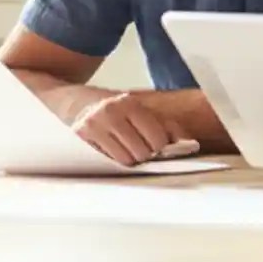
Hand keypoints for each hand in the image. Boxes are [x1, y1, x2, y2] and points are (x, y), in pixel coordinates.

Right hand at [71, 92, 189, 165]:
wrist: (73, 100)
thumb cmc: (114, 108)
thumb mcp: (139, 110)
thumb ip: (166, 126)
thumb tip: (190, 145)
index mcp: (130, 103)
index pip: (157, 138)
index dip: (160, 147)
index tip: (155, 146)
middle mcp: (112, 111)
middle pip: (142, 152)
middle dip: (145, 154)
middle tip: (140, 147)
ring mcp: (95, 124)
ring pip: (126, 160)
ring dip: (130, 159)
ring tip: (126, 148)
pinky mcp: (82, 136)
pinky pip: (110, 161)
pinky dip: (116, 159)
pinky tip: (114, 149)